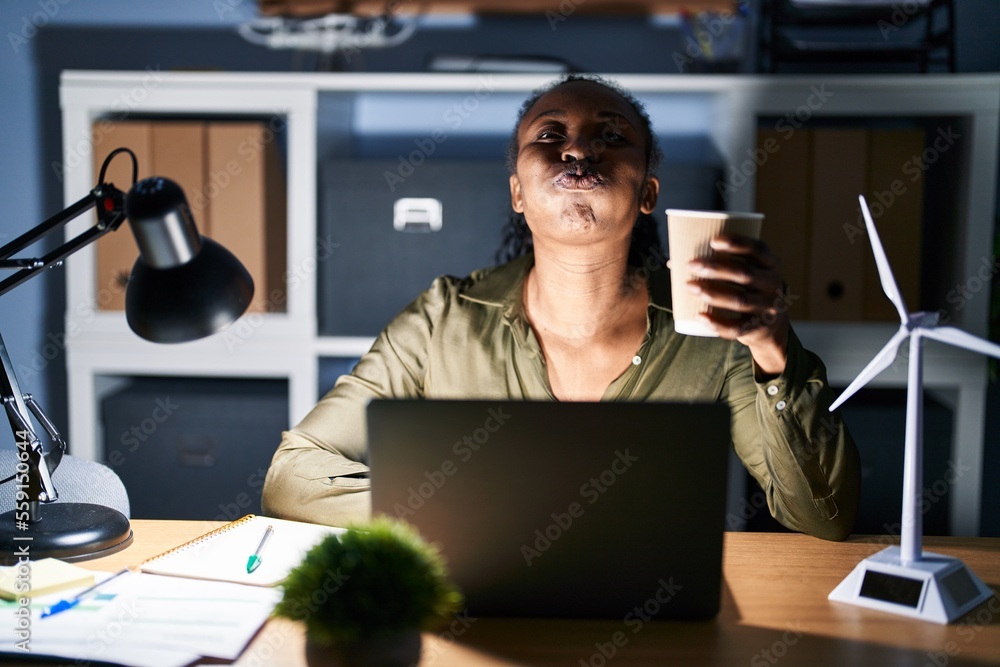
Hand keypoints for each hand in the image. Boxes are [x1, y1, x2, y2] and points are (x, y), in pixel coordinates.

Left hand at [686, 234, 790, 374]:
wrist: (770, 325)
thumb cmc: (748, 290)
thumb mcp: (746, 273)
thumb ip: (719, 263)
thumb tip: (673, 262)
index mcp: (771, 264)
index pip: (758, 249)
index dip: (737, 243)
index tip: (713, 241)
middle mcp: (773, 284)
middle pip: (744, 273)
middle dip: (716, 268)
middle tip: (691, 265)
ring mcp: (767, 307)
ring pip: (739, 300)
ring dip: (713, 293)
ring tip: (689, 286)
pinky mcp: (757, 328)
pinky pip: (737, 327)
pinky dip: (717, 323)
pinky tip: (700, 316)